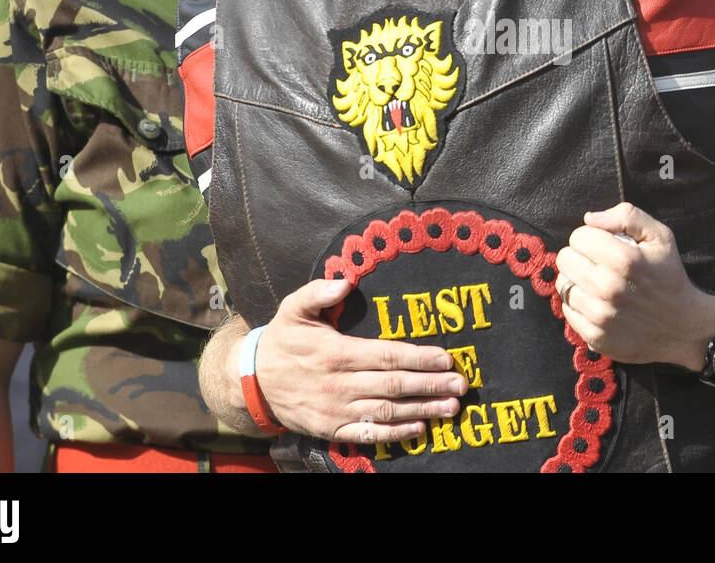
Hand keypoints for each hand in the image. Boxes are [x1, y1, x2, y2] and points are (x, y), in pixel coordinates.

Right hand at [251, 278, 468, 443]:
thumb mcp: (293, 308)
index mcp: (336, 353)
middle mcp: (339, 384)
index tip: (446, 357)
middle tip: (461, 384)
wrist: (253, 382)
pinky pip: (369, 433)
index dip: (419, 358)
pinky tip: (420, 427)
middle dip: (431, 385)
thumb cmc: (282, 340)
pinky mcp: (332, 429)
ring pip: (387, 411)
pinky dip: (396, 433)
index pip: (386, 356)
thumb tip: (345, 282)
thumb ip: (319, 292)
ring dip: (423, 410)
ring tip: (451, 407)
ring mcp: (336, 410)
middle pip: (394, 386)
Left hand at [554, 202, 714, 369]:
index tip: (604, 245)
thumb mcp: (660, 236)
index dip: (590, 237)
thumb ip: (626, 216)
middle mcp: (608, 288)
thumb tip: (589, 218)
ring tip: (597, 283)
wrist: (684, 327)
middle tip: (598, 263)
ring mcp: (600, 316)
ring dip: (577, 280)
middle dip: (580, 256)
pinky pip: (567, 310)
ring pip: (563, 284)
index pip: (578, 237)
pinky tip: (597, 302)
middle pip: (565, 259)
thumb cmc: (669, 276)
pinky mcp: (595, 337)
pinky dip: (578, 304)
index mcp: (624, 260)